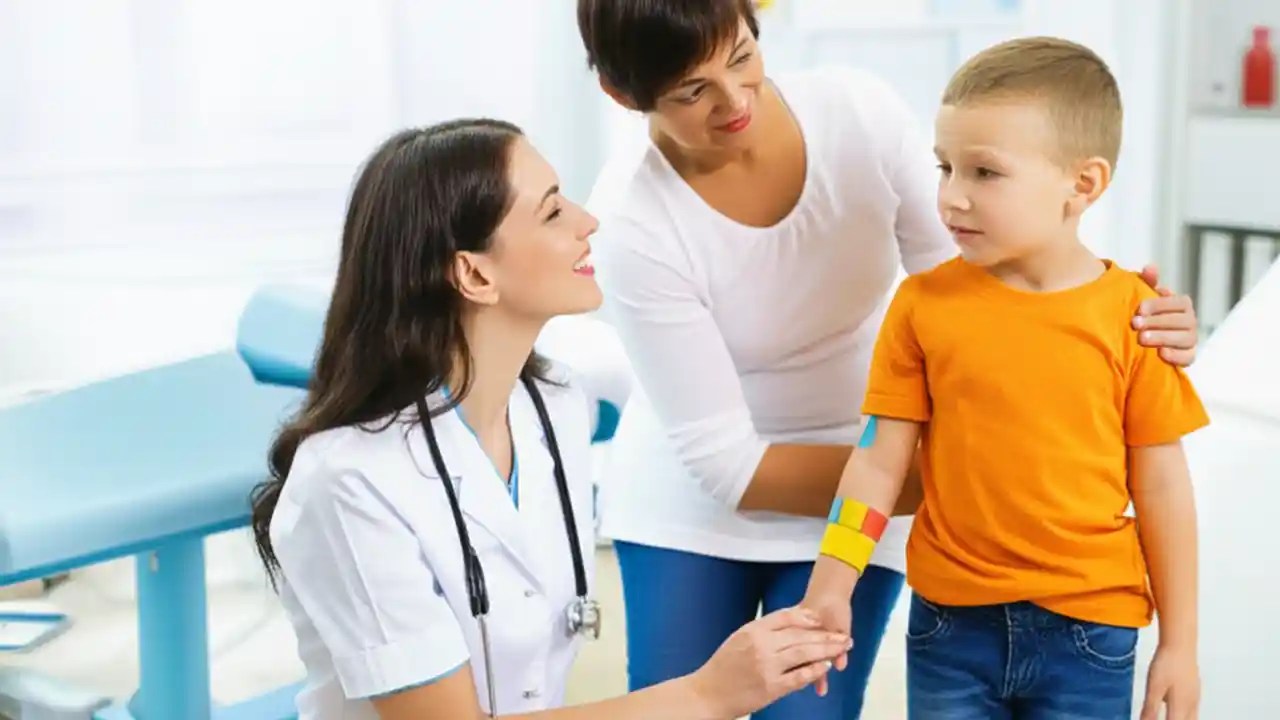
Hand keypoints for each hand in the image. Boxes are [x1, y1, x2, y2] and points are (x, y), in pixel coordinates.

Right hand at [687, 607, 850, 718]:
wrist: (707, 694)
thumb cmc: (721, 668)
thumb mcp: (738, 639)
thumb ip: (762, 631)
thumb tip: (788, 626)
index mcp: (752, 631)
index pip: (786, 617)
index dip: (807, 617)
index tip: (821, 619)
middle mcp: (761, 646)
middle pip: (800, 635)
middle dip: (825, 635)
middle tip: (842, 635)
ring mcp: (767, 667)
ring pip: (804, 653)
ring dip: (826, 650)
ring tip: (841, 648)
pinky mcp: (772, 688)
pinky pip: (799, 676)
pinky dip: (815, 670)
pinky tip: (827, 666)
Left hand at [1135, 265, 1198, 366]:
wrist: (1142, 340)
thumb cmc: (1145, 314)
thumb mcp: (1144, 297)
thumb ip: (1147, 282)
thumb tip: (1150, 267)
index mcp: (1182, 305)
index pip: (1179, 302)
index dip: (1160, 304)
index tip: (1139, 308)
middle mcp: (1190, 321)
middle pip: (1182, 320)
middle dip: (1158, 321)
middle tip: (1136, 324)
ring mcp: (1190, 340)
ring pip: (1185, 338)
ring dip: (1164, 337)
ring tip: (1143, 339)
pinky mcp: (1188, 357)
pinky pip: (1188, 357)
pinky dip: (1176, 356)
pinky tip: (1161, 353)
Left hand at [1140, 645, 1199, 719]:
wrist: (1180, 643)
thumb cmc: (1167, 663)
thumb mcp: (1154, 687)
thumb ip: (1150, 708)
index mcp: (1181, 706)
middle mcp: (1191, 704)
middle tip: (1166, 717)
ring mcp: (1195, 696)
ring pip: (1192, 718)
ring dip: (1181, 719)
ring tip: (1170, 715)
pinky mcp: (1195, 689)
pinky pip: (1192, 709)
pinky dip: (1184, 714)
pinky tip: (1175, 708)